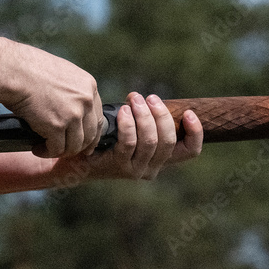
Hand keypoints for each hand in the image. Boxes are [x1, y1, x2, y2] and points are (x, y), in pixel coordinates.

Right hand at [0, 40, 102, 158]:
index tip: (85, 144)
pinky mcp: (57, 126)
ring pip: (74, 145)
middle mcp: (85, 100)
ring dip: (60, 151)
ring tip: (46, 148)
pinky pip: (56, 149)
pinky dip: (46, 152)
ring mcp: (73, 114)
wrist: (14, 71)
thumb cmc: (29, 69)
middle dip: (77, 147)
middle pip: (89, 135)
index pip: (97, 118)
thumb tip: (70, 108)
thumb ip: (72, 91)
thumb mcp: (61, 74)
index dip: (91, 135)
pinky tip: (37, 148)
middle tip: (64, 150)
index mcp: (88, 86)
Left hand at [63, 92, 203, 180]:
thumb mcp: (130, 131)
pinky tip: (123, 111)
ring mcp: (136, 170)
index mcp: (160, 160)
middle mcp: (152, 169)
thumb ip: (146, 122)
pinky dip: (129, 123)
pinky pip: (130, 142)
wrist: (73, 160)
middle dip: (161, 114)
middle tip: (149, 98)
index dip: (195, 132)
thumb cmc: (102, 140)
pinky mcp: (119, 167)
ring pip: (151, 140)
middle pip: (169, 141)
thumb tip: (154, 101)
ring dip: (145, 115)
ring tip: (135, 99)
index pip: (189, 151)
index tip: (189, 112)